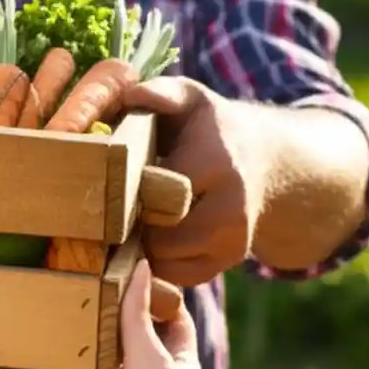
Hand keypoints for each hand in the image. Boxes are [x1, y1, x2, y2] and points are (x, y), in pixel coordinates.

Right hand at [99, 260, 201, 368]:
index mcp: (185, 363)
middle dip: (135, 306)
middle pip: (152, 328)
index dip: (162, 294)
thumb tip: (143, 268)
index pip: (178, 317)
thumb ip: (139, 315)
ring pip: (129, 342)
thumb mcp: (147, 357)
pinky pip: (110, 358)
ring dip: (115, 323)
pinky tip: (89, 333)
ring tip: (98, 299)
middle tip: (113, 280)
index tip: (140, 272)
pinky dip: (101, 343)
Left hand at [122, 76, 267, 286]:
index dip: (124, 190)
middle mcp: (231, 209)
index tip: (102, 181)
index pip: (157, 193)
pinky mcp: (227, 263)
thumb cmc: (212, 126)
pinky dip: (156, 263)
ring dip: (138, 246)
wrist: (267, 161)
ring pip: (164, 261)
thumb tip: (128, 95)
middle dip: (127, 223)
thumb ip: (161, 93)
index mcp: (216, 164)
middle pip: (159, 234)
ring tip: (124, 219)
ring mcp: (233, 243)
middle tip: (105, 207)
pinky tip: (146, 235)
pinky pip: (177, 276)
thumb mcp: (191, 98)